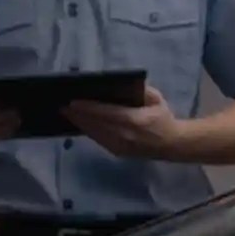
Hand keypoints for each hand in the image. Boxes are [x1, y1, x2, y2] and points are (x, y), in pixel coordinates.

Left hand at [61, 84, 185, 159]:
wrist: (172, 145)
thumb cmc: (163, 118)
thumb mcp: (156, 99)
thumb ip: (142, 90)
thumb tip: (123, 83)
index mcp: (134, 120)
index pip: (106, 113)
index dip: (88, 108)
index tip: (73, 102)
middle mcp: (124, 135)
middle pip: (96, 124)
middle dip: (78, 116)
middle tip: (62, 106)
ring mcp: (120, 146)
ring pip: (95, 134)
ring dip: (80, 124)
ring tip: (67, 114)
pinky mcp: (117, 152)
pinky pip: (99, 140)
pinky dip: (88, 131)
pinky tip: (80, 124)